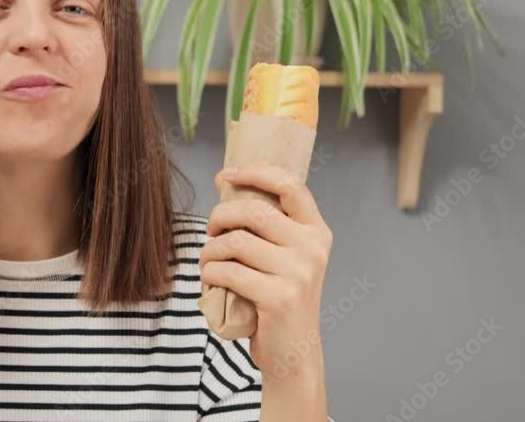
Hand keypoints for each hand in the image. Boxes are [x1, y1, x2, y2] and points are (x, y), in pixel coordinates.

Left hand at [199, 162, 332, 382]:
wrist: (292, 353)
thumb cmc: (277, 298)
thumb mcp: (284, 257)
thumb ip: (269, 226)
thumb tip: (228, 183)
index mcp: (317, 232)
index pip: (290, 184)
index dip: (254, 172)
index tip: (225, 175)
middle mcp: (313, 248)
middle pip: (253, 211)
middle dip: (219, 217)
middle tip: (210, 232)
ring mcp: (299, 273)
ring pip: (236, 242)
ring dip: (210, 251)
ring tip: (208, 262)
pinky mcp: (280, 297)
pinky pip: (228, 271)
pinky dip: (210, 274)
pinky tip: (211, 281)